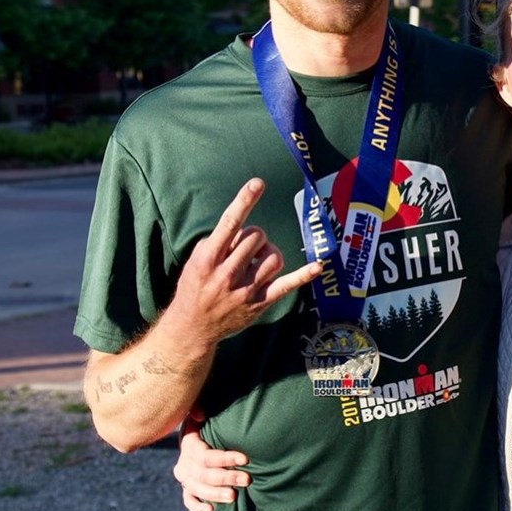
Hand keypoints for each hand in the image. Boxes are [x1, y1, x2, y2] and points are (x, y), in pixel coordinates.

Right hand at [166, 178, 323, 350]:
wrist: (193, 327)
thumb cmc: (195, 287)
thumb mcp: (195, 260)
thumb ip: (217, 242)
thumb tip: (240, 225)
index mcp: (208, 259)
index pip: (229, 224)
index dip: (244, 201)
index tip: (257, 183)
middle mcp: (226, 274)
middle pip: (256, 237)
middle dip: (255, 235)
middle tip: (247, 246)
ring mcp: (245, 290)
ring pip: (273, 257)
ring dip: (270, 251)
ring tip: (259, 258)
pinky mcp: (259, 303)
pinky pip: (286, 285)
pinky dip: (303, 275)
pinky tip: (318, 266)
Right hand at [175, 408, 249, 510]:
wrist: (193, 439)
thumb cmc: (205, 424)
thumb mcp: (199, 413)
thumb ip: (198, 409)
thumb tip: (201, 414)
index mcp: (190, 446)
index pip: (208, 456)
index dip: (226, 458)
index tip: (245, 459)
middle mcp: (185, 465)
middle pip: (206, 475)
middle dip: (227, 478)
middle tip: (247, 480)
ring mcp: (185, 479)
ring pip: (199, 490)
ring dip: (216, 494)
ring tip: (234, 497)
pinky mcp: (187, 489)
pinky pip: (189, 501)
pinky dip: (197, 507)